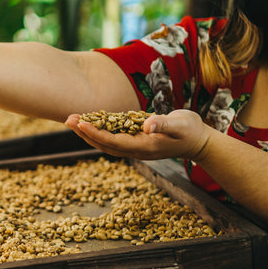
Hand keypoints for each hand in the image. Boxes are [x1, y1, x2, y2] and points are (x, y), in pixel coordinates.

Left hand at [65, 109, 211, 160]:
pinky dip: (98, 131)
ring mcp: (134, 147)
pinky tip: (89, 121)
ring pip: (105, 142)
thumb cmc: (191, 130)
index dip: (95, 133)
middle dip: (84, 132)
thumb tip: (147, 125)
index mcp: (143, 146)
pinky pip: (112, 138)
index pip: (113, 141)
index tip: (80, 123)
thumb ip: (163, 125)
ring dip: (88, 132)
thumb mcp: (180, 125)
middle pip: (103, 144)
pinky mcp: (135, 141)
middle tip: (68, 119)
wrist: (199, 141)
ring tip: (72, 120)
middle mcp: (135, 149)